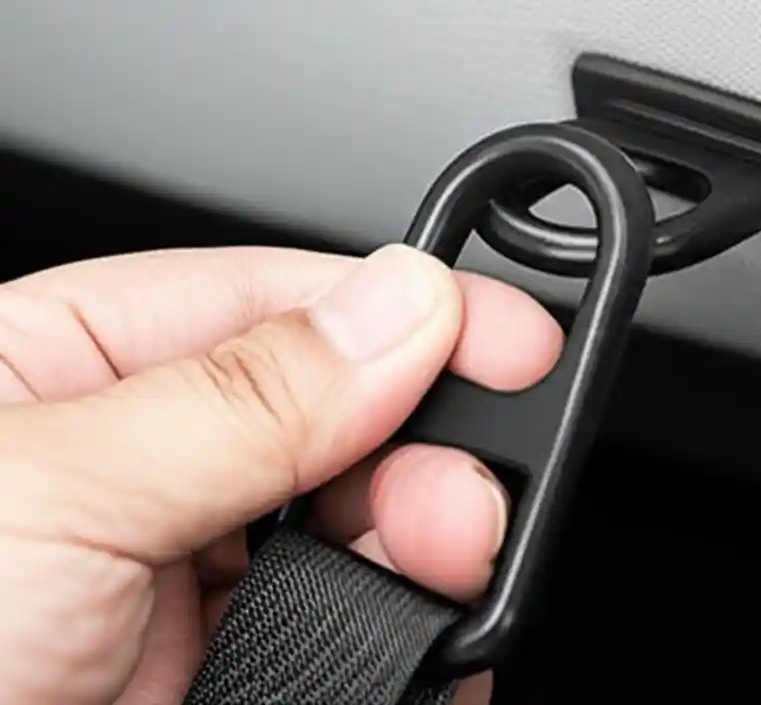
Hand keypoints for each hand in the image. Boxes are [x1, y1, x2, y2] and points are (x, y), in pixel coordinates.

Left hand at [0, 244, 562, 703]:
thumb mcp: (47, 493)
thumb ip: (240, 398)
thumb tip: (397, 308)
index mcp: (60, 373)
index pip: (268, 302)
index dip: (399, 310)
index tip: (506, 338)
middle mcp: (138, 472)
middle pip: (337, 419)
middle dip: (421, 449)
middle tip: (468, 489)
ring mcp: (186, 588)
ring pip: (361, 535)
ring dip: (426, 551)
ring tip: (444, 572)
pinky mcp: (228, 681)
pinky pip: (360, 642)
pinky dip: (418, 647)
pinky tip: (434, 650)